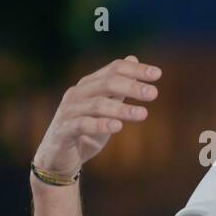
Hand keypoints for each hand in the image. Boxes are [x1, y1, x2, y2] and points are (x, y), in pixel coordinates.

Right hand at [32, 55, 161, 177]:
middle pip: (107, 83)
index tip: (157, 74)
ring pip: (97, 105)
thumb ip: (118, 87)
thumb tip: (133, 58)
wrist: (58, 158)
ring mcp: (68, 111)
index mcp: (88, 85)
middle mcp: (77, 94)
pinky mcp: (63, 130)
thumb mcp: (105, 107)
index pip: (113, 69)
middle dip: (132, 87)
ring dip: (122, 109)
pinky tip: (118, 127)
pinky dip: (100, 125)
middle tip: (154, 94)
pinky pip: (82, 125)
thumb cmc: (85, 131)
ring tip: (143, 114)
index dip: (135, 70)